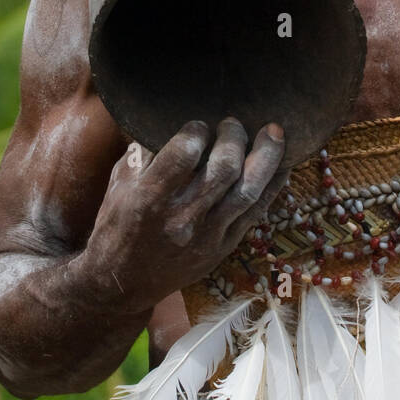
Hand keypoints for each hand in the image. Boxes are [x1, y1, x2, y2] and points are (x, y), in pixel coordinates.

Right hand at [76, 118, 285, 312]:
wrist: (121, 284)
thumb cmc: (117, 225)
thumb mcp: (119, 184)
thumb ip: (145, 152)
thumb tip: (173, 115)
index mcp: (149, 199)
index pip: (183, 154)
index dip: (197, 130)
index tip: (200, 123)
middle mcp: (180, 219)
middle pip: (223, 169)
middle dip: (235, 137)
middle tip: (233, 123)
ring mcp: (206, 237)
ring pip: (248, 191)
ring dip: (266, 157)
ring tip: (274, 132)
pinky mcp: (223, 248)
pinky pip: (256, 213)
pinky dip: (273, 186)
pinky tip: (282, 164)